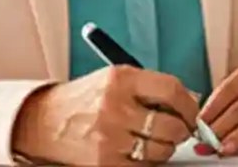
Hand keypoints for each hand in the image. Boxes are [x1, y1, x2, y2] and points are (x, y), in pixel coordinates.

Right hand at [11, 65, 199, 165]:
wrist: (45, 122)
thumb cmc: (86, 98)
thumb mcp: (117, 78)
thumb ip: (153, 86)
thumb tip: (192, 100)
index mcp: (121, 79)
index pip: (172, 90)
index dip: (189, 104)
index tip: (192, 111)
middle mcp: (114, 107)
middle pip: (170, 125)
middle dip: (182, 130)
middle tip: (180, 129)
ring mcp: (108, 137)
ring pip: (160, 150)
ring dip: (166, 148)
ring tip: (157, 140)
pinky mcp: (103, 162)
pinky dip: (148, 162)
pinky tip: (139, 151)